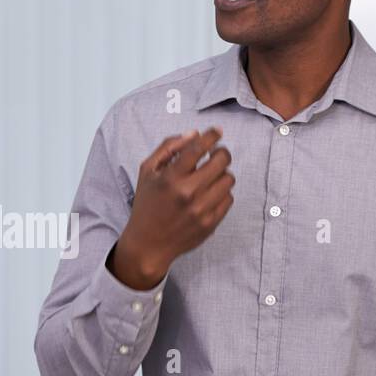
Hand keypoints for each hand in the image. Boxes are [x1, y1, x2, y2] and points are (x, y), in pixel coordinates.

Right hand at [109, 128, 234, 289]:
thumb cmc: (147, 204)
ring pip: (228, 179)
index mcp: (170, 177)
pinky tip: (210, 194)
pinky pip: (229, 199)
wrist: (148, 243)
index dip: (212, 135)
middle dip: (221, 153)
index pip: (199, 147)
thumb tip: (195, 134)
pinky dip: (222, 193)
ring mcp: (201, 209)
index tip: (217, 132)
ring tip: (211, 177)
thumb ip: (168, 148)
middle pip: (221, 161)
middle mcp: (187, 192)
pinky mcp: (210, 223)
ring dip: (222, 174)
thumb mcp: (147, 171)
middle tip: (216, 155)